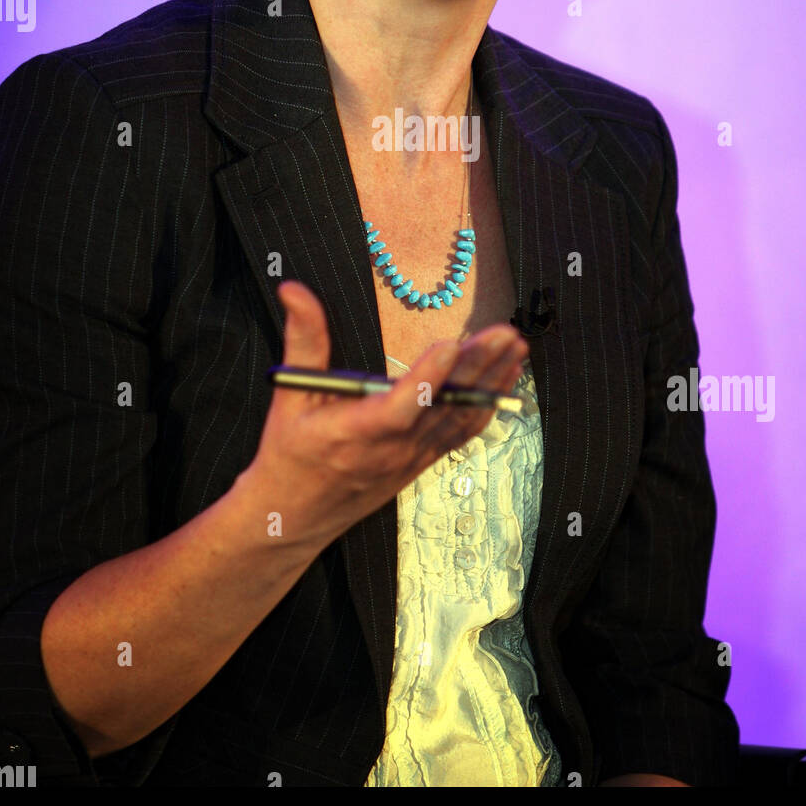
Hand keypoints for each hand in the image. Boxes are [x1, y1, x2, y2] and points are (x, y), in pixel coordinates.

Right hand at [236, 280, 528, 554]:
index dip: (428, 377)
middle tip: (504, 333)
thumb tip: (293, 289)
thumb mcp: (290, 395)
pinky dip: (486, 405)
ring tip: (516, 348)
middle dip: (477, 367)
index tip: (451, 343)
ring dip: (492, 382)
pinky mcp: (422, 462)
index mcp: (356, 431)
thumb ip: (303, 340)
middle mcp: (391, 448)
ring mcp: (412, 457)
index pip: (400, 406)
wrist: (294, 516)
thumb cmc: (290, 455)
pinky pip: (461, 433)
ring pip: (461, 418)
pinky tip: (504, 380)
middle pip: (444, 406)